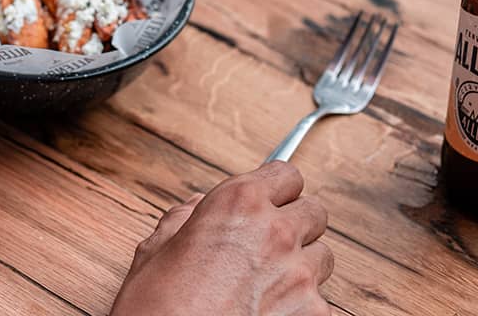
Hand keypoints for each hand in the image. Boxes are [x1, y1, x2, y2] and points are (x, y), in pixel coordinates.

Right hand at [111, 163, 332, 315]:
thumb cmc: (157, 307)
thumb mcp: (156, 250)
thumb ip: (184, 220)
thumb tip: (196, 209)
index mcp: (238, 203)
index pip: (286, 175)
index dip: (277, 190)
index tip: (270, 202)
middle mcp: (275, 230)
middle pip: (314, 212)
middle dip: (295, 226)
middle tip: (268, 247)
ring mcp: (299, 273)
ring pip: (322, 257)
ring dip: (301, 267)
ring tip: (266, 287)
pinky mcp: (313, 313)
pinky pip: (319, 301)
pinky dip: (299, 308)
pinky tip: (268, 314)